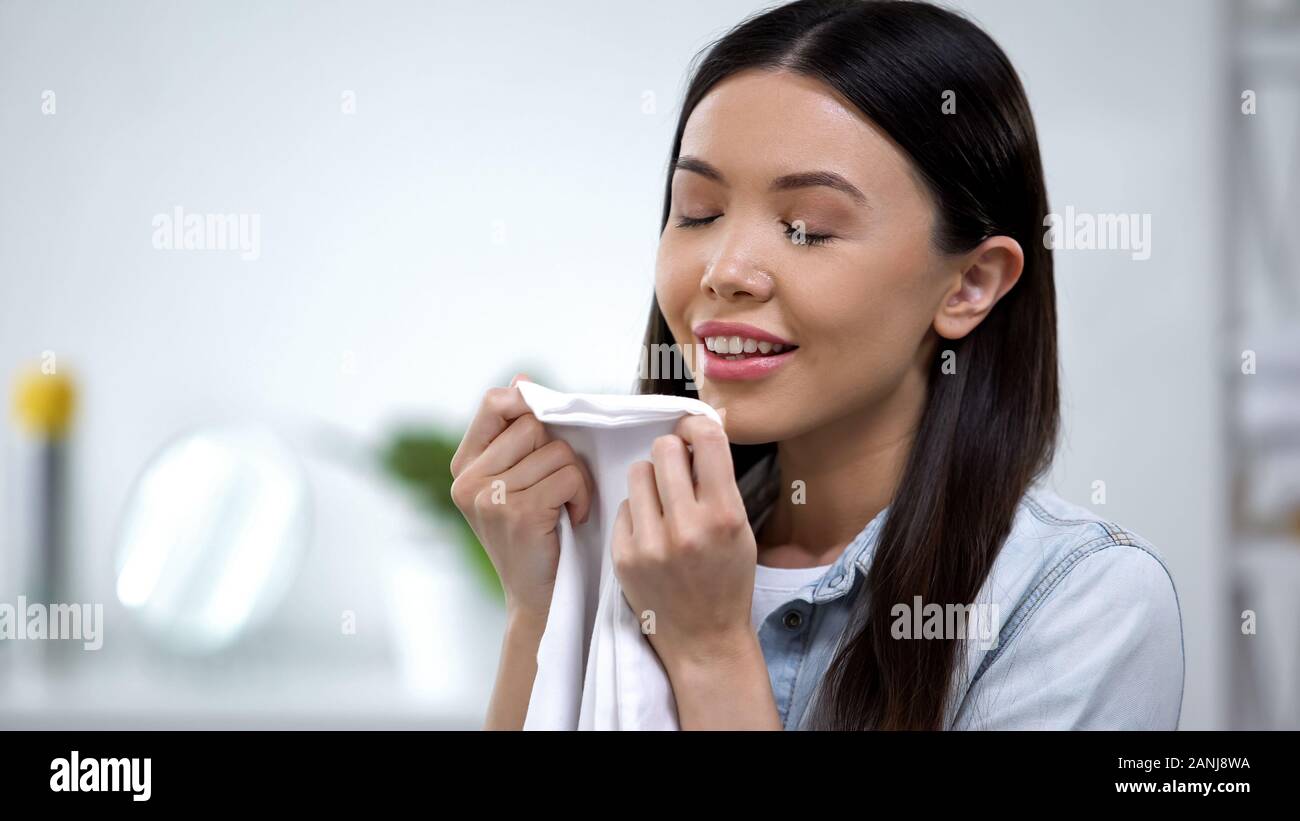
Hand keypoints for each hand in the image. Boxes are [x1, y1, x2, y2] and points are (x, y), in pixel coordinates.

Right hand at [450, 374, 595, 621]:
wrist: (538, 600)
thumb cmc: (536, 536)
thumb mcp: (516, 481)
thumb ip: (515, 433)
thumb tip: (520, 379)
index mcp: (463, 467)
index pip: (496, 403)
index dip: (528, 408)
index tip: (544, 437)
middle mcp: (468, 481)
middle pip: (534, 426)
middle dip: (557, 452)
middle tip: (555, 487)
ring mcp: (490, 497)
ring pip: (556, 452)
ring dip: (573, 478)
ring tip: (562, 506)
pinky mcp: (518, 513)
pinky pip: (569, 476)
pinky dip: (581, 496)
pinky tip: (571, 517)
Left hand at [612, 412, 757, 673]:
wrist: (704, 640)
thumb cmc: (727, 581)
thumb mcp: (740, 529)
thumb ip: (719, 482)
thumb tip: (699, 429)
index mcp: (724, 516)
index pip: (707, 441)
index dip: (698, 427)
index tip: (694, 431)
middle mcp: (687, 527)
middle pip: (665, 448)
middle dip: (672, 453)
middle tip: (678, 470)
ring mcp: (651, 543)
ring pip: (638, 472)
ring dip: (652, 480)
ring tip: (663, 504)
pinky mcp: (624, 556)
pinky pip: (623, 506)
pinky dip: (637, 513)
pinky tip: (651, 533)